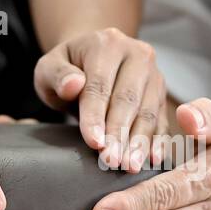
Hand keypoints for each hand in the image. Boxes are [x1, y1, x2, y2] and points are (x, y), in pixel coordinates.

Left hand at [33, 28, 167, 171]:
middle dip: (119, 134)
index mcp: (107, 43)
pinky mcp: (161, 94)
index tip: (93, 142)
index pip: (100, 85)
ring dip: (139, 142)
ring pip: (148, 112)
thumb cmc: (66, 70)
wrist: (89, 63)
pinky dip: (158, 141)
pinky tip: (153, 160)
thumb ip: (57, 75)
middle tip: (111, 161)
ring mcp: (154, 74)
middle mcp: (137, 54)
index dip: (96, 116)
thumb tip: (73, 84)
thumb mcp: (49, 68)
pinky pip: (161, 120)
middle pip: (128, 99)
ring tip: (129, 166)